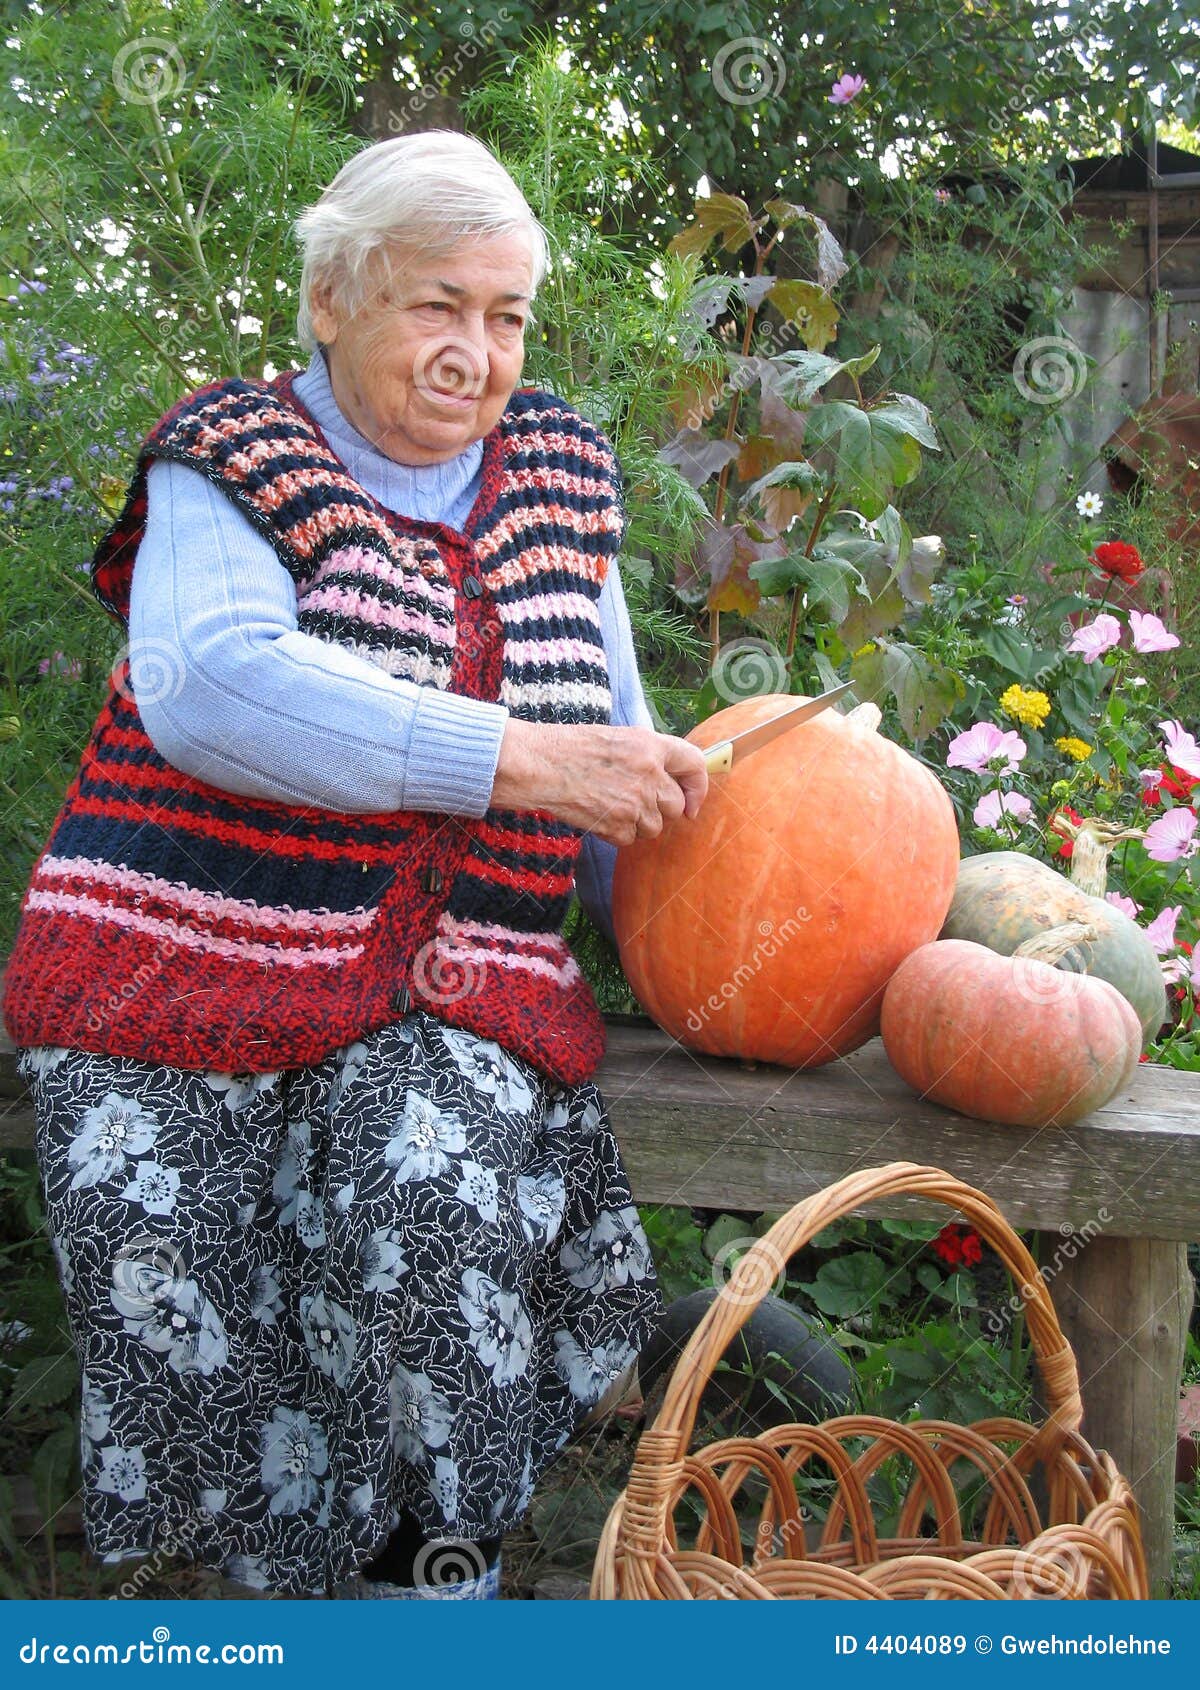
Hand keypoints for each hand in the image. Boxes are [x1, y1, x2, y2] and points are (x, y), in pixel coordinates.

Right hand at [490, 719, 708, 845]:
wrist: (539, 766)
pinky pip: (631, 839)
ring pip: (654, 827)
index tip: (692, 802)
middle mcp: (649, 773)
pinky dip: (617, 834)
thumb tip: (670, 780)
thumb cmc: (570, 748)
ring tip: (609, 804)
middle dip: (660, 809)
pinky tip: (598, 815)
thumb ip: (647, 756)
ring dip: (637, 823)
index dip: (698, 787)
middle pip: (675, 805)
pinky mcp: (618, 825)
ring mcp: (635, 802)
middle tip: (634, 802)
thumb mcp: (617, 738)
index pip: (695, 764)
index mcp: (650, 746)